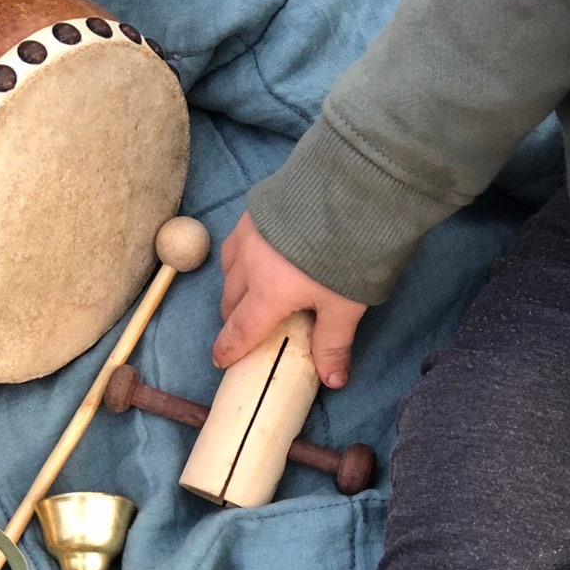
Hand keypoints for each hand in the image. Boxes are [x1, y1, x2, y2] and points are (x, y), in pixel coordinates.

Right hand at [214, 213, 366, 388]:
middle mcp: (249, 264)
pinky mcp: (255, 208)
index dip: (229, 349)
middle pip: (230, 300)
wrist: (350, 187)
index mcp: (267, 294)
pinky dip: (243, 257)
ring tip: (256, 291)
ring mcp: (249, 232)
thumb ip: (334, 342)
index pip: (240, 330)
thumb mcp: (346, 305)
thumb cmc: (349, 252)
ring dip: (237, 286)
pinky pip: (239, 241)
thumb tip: (334, 381)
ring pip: (230, 269)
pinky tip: (262, 254)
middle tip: (249, 327)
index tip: (220, 359)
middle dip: (235, 318)